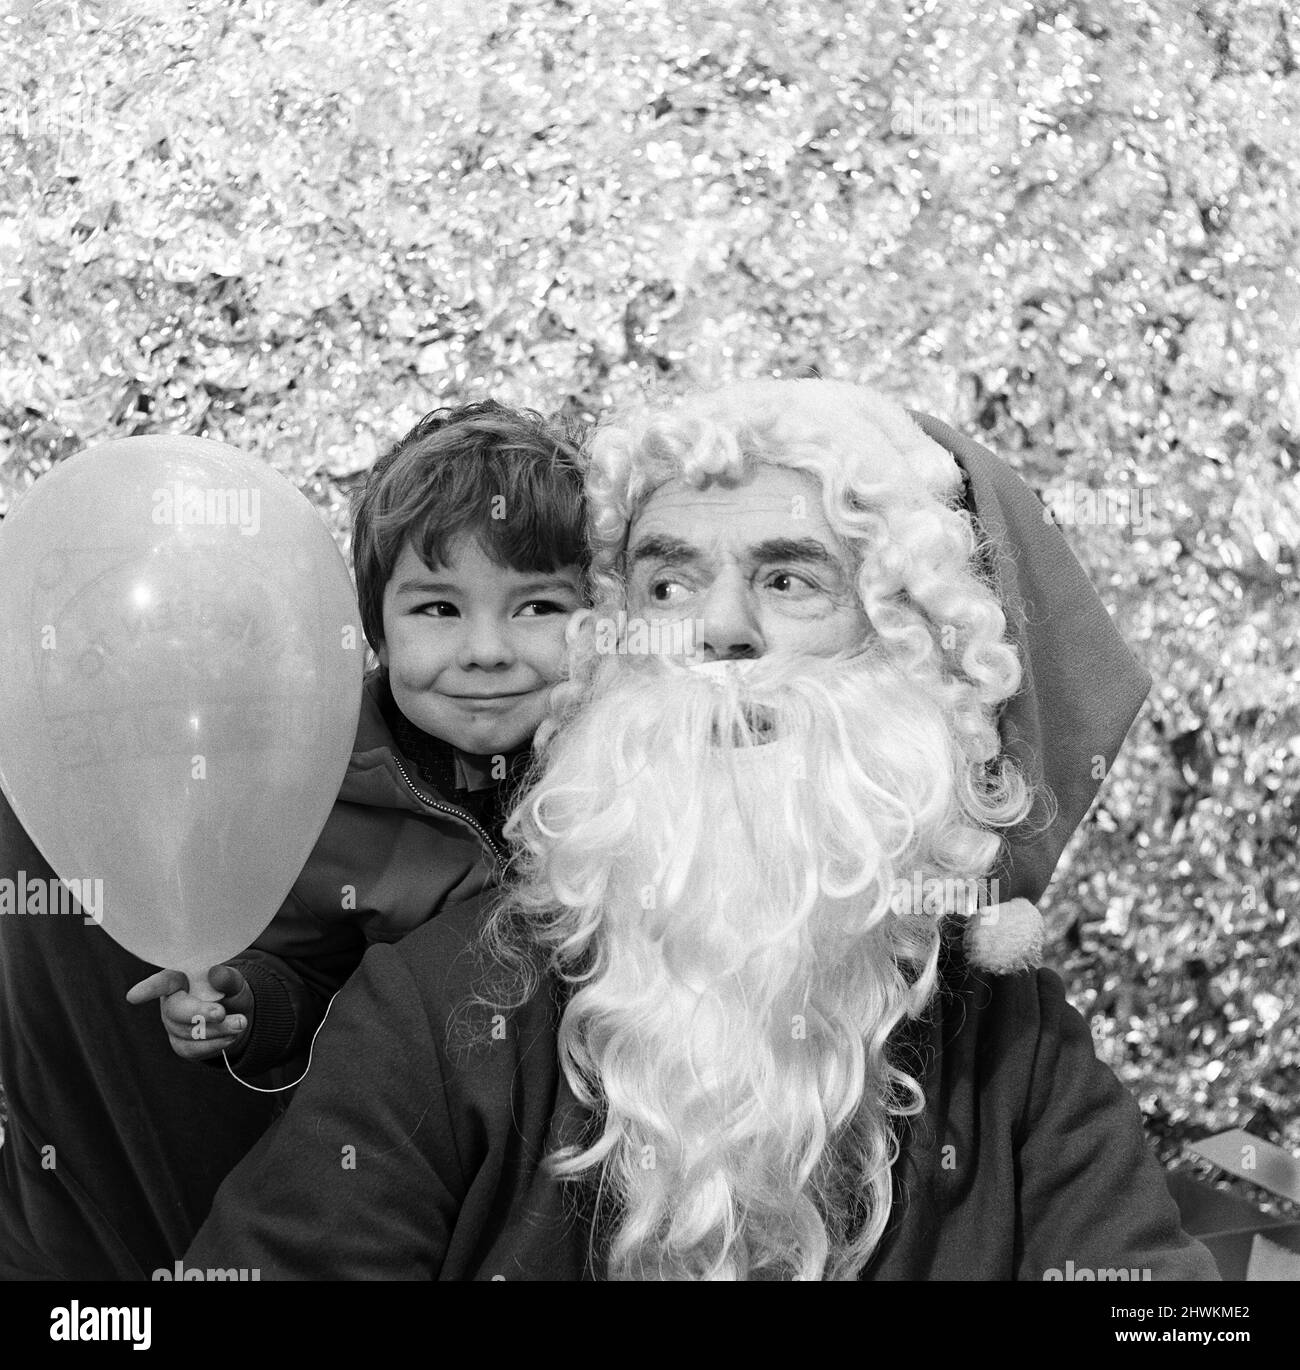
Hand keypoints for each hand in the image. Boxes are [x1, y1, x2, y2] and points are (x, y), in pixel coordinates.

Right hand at [125, 964, 253, 1062]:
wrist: (238, 1016)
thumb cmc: (231, 992)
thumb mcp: (235, 982)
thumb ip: (227, 978)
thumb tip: (216, 973)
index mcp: (180, 979)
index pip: (162, 982)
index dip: (149, 989)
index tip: (134, 996)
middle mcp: (171, 1002)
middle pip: (175, 1010)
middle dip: (199, 1013)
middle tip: (221, 1013)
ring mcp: (173, 1025)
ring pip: (187, 1032)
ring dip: (216, 1030)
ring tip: (240, 1023)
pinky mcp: (180, 1044)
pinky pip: (192, 1049)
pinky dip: (214, 1044)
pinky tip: (230, 1037)